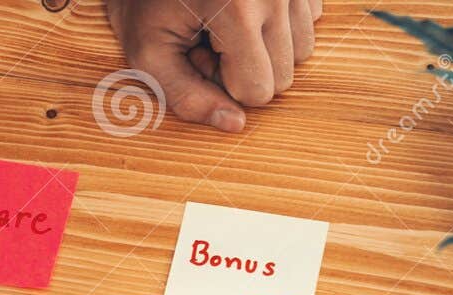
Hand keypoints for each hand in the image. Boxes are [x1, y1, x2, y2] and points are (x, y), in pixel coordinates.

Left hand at [104, 0, 322, 130]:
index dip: (223, 85)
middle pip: (284, 75)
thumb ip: (186, 96)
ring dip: (262, 50)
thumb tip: (236, 125)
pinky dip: (277, 24)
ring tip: (224, 25)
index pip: (259, 90)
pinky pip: (308, 20)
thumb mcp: (148, 53)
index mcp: (239, 8)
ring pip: (301, 51)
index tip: (196, 57)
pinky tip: (244, 9)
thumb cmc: (145, 5)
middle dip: (244, 70)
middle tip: (208, 41)